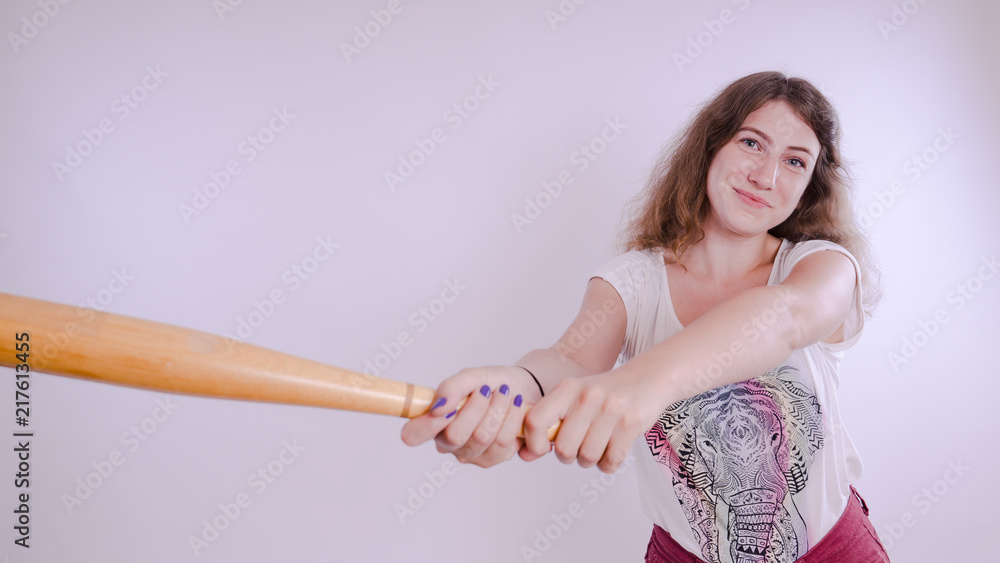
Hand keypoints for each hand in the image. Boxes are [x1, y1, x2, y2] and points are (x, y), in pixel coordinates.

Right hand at [401, 366, 537, 467]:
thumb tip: (438, 408)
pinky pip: (502, 442)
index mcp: (433, 423)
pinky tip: (513, 407)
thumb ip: (451, 387)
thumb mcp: (470, 376)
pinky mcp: (493, 459)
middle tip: (486, 389)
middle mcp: (447, 444)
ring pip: (482, 438)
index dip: (426, 424)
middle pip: (454, 436)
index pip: (413, 434)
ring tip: (504, 393)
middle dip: (476, 407)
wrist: (520, 389)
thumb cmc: (489, 383)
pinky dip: (511, 418)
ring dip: (498, 409)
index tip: (445, 407)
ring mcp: (470, 454)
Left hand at [521, 369, 662, 472]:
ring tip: (597, 445)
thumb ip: (548, 424)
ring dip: (590, 460)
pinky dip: (608, 464)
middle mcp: (587, 396)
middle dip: (569, 456)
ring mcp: (610, 409)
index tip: (542, 449)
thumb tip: (524, 455)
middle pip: (564, 448)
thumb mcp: (574, 399)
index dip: (534, 443)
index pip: (535, 420)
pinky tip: (611, 449)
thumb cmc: (604, 394)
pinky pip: (610, 462)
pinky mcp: (630, 423)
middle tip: (578, 446)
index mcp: (567, 388)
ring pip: (587, 457)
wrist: (647, 378)